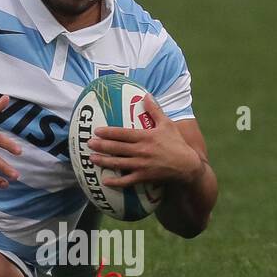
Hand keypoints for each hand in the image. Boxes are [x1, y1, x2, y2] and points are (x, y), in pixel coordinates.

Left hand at [86, 94, 201, 188]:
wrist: (187, 166)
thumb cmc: (176, 143)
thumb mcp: (167, 124)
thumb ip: (154, 110)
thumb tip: (146, 95)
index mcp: (146, 136)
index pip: (123, 133)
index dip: (108, 132)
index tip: (96, 131)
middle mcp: (141, 151)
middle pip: (117, 148)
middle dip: (101, 146)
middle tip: (88, 143)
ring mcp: (142, 165)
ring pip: (118, 163)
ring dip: (104, 161)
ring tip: (91, 158)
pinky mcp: (144, 177)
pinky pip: (127, 181)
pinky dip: (116, 182)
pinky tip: (105, 181)